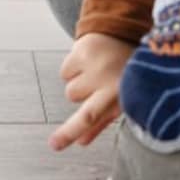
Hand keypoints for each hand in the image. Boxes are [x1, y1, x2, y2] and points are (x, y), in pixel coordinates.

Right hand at [48, 32, 134, 150]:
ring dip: (79, 82)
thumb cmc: (125, 71)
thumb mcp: (121, 97)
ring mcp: (95, 62)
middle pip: (74, 97)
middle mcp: (107, 77)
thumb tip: (81, 142)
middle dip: (79, 95)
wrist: (126, 34)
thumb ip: (102, 121)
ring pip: (70, 87)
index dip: (70, 132)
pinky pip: (65, 72)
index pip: (90, 117)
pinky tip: (90, 60)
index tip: (54, 144)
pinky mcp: (83, 50)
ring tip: (97, 71)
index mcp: (120, 93)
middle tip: (93, 85)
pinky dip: (74, 68)